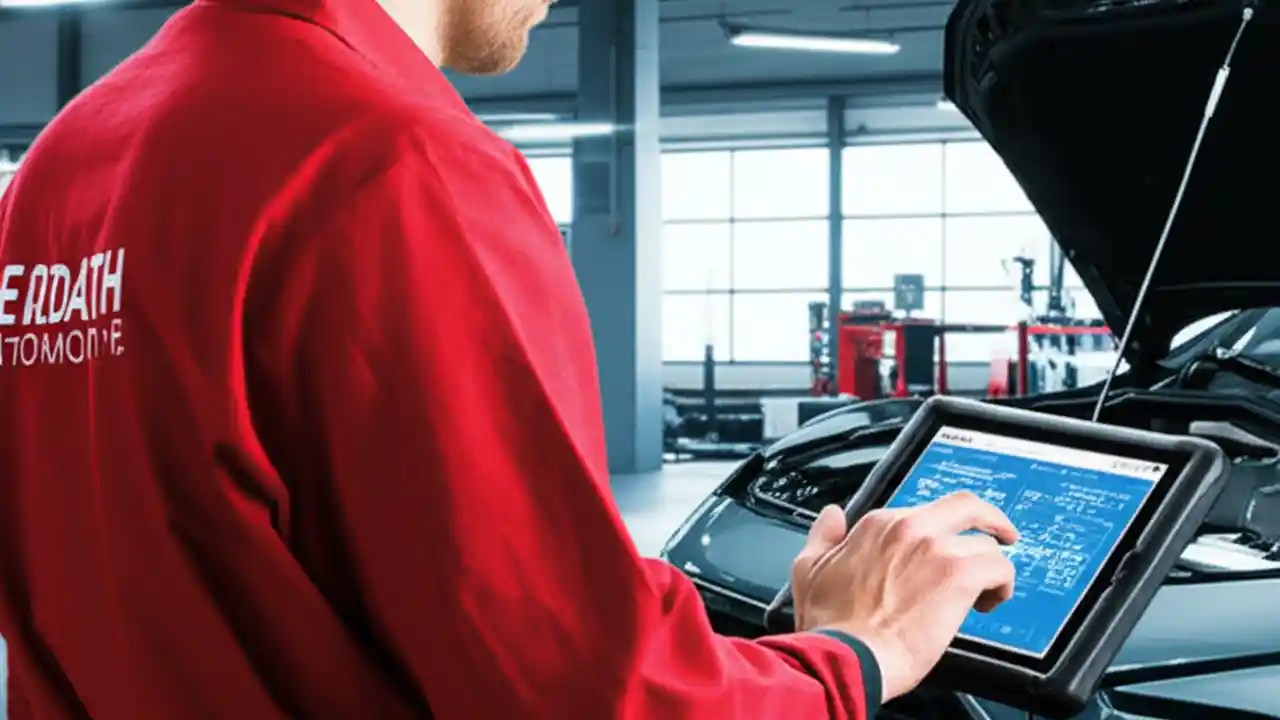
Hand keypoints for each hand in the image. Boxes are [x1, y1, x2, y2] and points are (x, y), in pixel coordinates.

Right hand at [791, 492, 1017, 702]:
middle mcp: (910, 528)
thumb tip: (831, 516)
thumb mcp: (809, 569)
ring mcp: (936, 549)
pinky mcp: (959, 576)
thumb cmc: (829, 625)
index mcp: (878, 525)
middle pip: (966, 506)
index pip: (922, 512)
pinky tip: (990, 603)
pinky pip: (999, 569)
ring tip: (985, 592)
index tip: (942, 549)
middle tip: (1001, 535)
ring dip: (990, 568)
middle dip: (989, 519)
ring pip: (986, 544)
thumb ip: (823, 537)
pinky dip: (1001, 586)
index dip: (937, 533)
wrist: (846, 656)